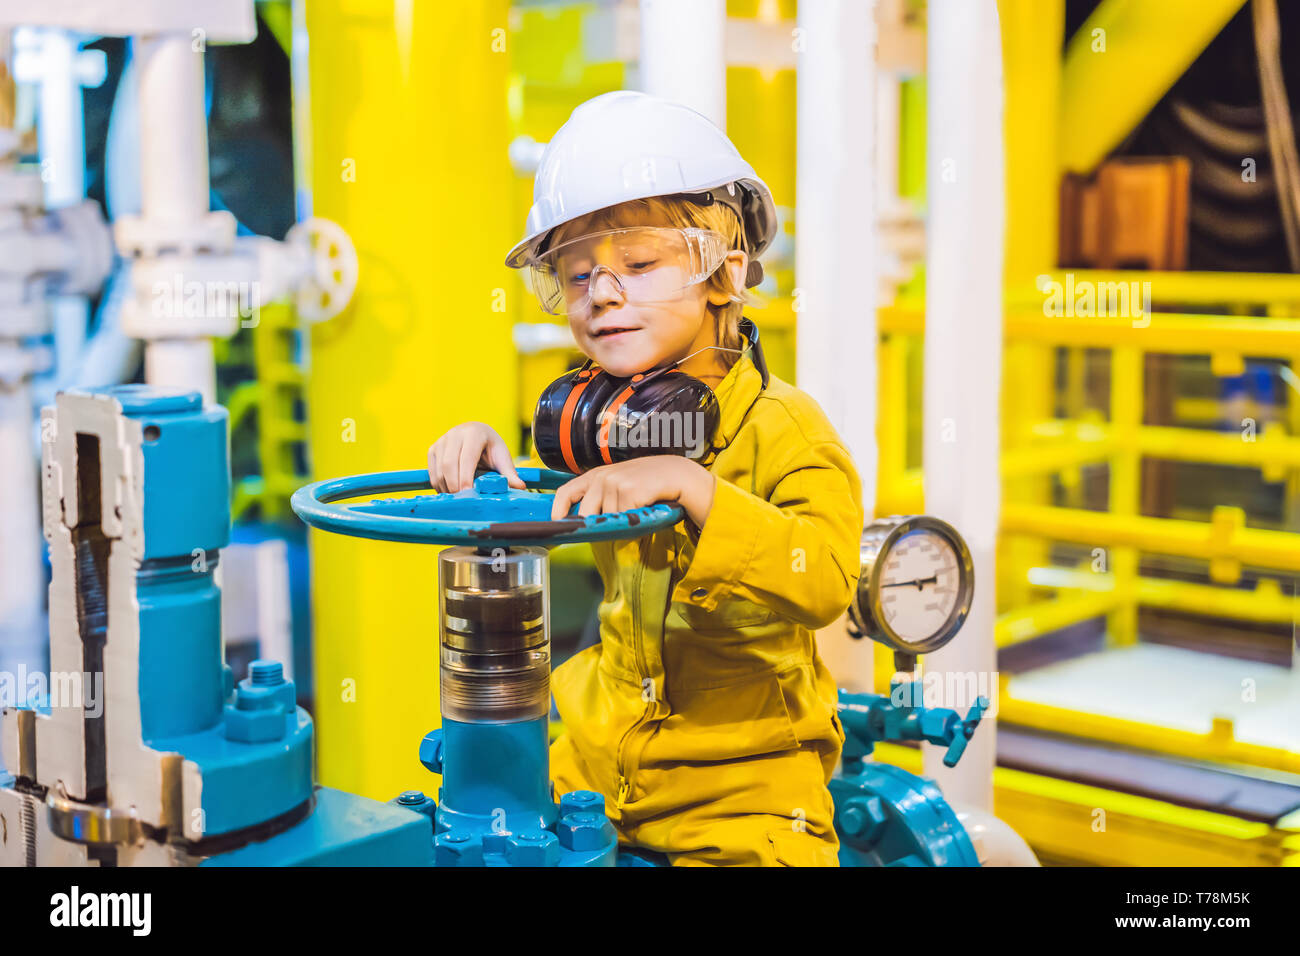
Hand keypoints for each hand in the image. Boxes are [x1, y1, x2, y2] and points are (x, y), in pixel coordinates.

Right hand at [427, 422, 525, 492]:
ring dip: (447, 488)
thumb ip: (509, 473)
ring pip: (439, 470)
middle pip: (448, 464)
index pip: (466, 457)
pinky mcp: (433, 450)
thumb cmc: (491, 448)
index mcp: (474, 433)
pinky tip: (451, 491)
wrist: (476, 434)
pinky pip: (432, 472)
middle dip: (454, 485)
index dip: (465, 476)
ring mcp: (441, 441)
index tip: (467, 493)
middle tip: (463, 500)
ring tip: (459, 498)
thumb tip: (520, 487)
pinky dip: (439, 486)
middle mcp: (455, 434)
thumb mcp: (502, 457)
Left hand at [550, 456, 715, 526]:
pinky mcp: (628, 492)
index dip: (558, 509)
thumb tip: (582, 523)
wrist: (676, 475)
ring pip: (608, 520)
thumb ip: (600, 498)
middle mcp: (601, 477)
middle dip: (598, 524)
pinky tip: (644, 507)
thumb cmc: (646, 484)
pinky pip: (624, 519)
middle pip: (585, 514)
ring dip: (623, 521)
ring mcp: (614, 484)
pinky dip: (635, 520)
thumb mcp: (618, 484)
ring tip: (637, 508)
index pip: (566, 491)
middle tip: (618, 521)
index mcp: (595, 475)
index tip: (556, 523)